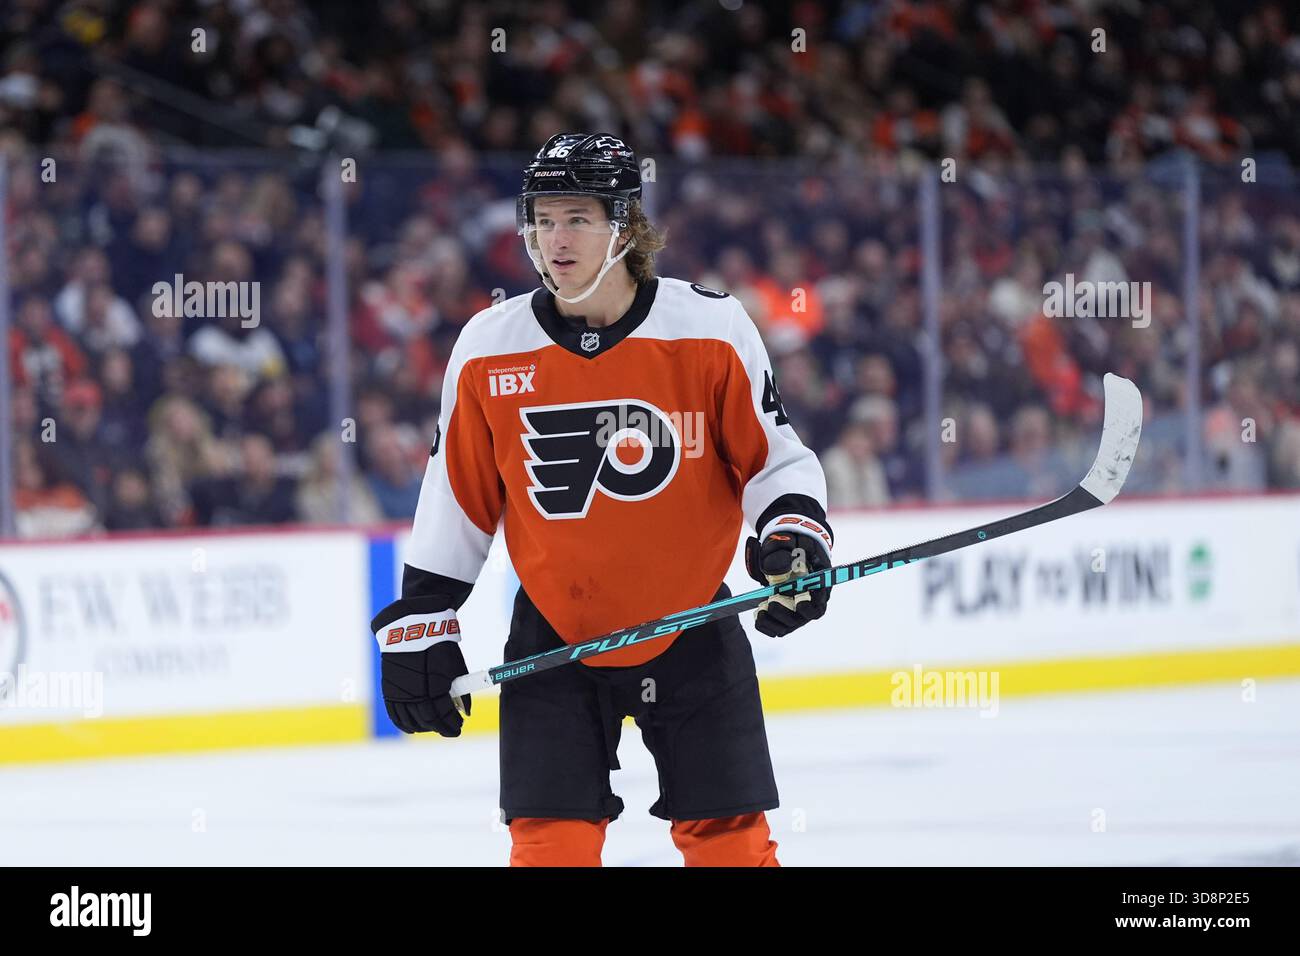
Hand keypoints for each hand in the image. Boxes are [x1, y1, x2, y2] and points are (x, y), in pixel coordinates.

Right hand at [371, 596, 470, 734]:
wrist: (413, 626)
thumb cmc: (439, 645)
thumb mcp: (455, 667)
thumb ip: (460, 691)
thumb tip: (466, 711)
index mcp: (434, 689)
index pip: (443, 717)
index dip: (452, 725)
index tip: (459, 727)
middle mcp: (415, 694)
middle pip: (427, 721)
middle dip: (440, 727)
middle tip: (449, 728)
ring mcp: (400, 692)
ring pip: (409, 720)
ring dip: (422, 727)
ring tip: (432, 728)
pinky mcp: (389, 688)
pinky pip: (394, 713)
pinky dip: (403, 723)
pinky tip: (411, 727)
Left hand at [745, 530, 830, 636]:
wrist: (787, 546)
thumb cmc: (794, 543)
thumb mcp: (791, 542)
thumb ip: (785, 551)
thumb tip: (779, 569)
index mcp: (818, 586)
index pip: (819, 605)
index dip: (810, 608)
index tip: (799, 602)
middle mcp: (809, 601)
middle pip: (802, 618)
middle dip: (786, 614)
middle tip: (772, 603)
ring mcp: (795, 609)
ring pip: (788, 625)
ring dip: (774, 622)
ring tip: (761, 611)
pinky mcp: (783, 611)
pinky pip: (775, 626)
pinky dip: (766, 625)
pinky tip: (758, 615)